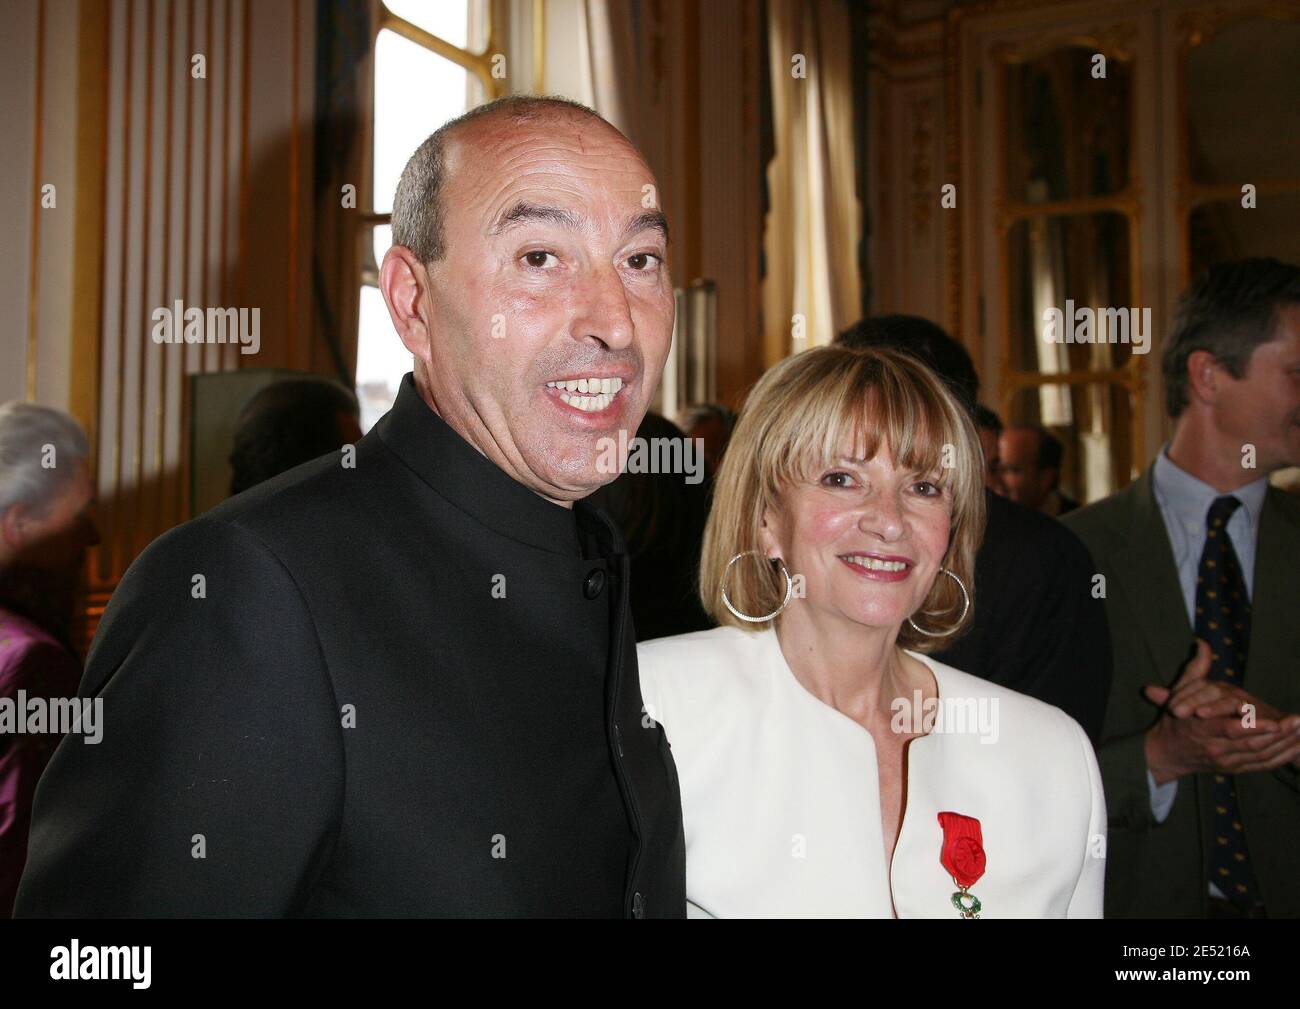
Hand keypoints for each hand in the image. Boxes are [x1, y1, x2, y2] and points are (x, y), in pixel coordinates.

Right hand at [1143, 641, 1299, 782]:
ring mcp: (1227, 762)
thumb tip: (1202, 644)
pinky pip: (1264, 765)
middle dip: (1278, 734)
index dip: (1254, 727)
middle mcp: (1215, 749)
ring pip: (1262, 756)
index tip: (1275, 721)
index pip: (1230, 729)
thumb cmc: (1174, 721)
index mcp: (1200, 730)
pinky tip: (1298, 746)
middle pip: (1252, 745)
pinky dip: (1283, 757)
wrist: (1168, 754)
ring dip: (1285, 744)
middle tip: (1298, 721)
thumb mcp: (1178, 695)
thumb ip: (1194, 671)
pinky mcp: (1237, 769)